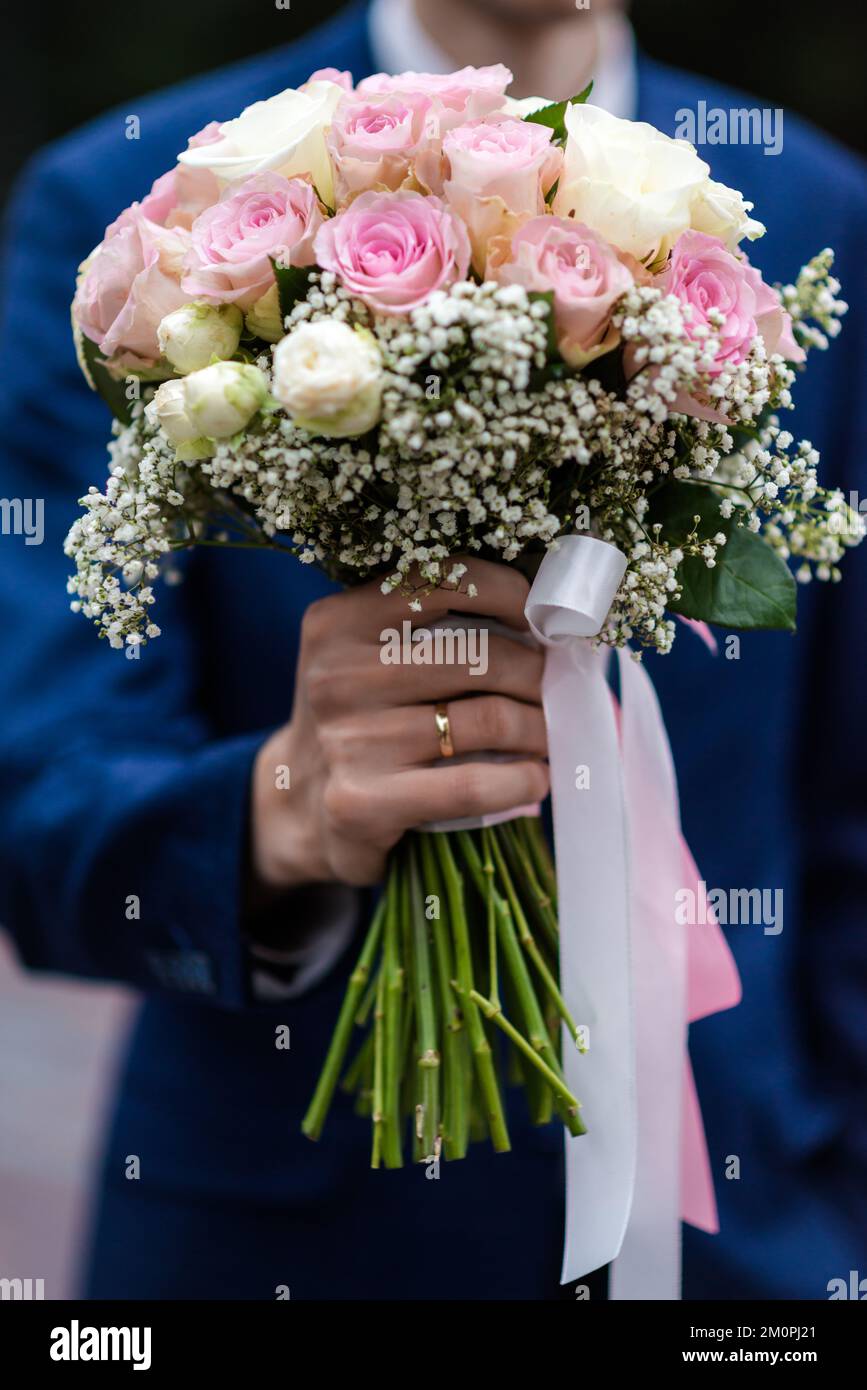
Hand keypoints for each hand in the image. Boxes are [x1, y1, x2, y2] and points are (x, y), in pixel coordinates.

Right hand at [251, 559, 548, 887]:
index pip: (446, 580)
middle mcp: (337, 676)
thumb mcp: (367, 655)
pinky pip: (471, 784)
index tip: (539, 621)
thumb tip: (541, 612)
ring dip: (538, 730)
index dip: (512, 594)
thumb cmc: (360, 720)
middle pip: (482, 657)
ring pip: (488, 720)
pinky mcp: (363, 802)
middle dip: (536, 674)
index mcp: (338, 622)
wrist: (297, 806)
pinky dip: (521, 780)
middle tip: (552, 691)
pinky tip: (534, 779)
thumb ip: (429, 627)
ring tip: (547, 735)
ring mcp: (349, 740)